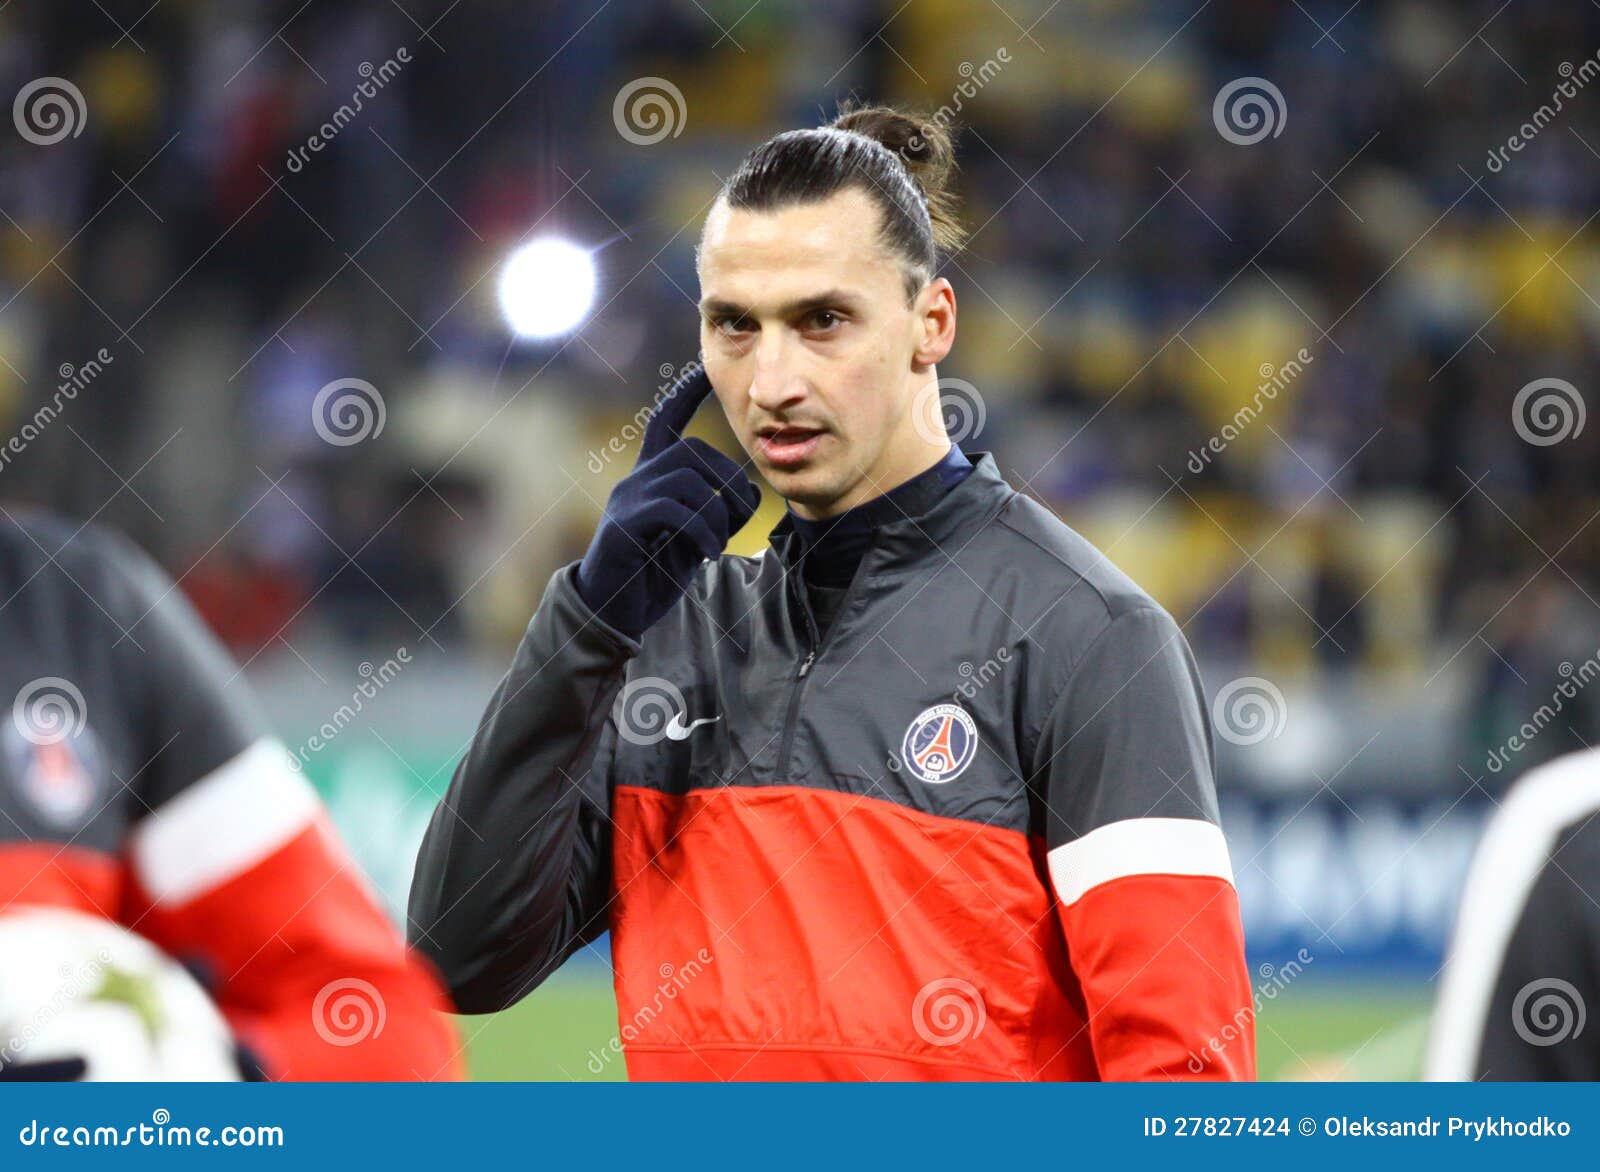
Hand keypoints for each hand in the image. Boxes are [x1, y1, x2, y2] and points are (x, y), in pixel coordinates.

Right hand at [575, 363, 761, 639]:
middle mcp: (636, 479)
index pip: (666, 420)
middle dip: (729, 479)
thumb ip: (717, 511)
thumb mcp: (694, 537)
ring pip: (687, 479)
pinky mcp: (624, 525)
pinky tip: (707, 554)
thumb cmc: (654, 571)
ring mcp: (627, 499)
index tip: (703, 368)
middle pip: (692, 450)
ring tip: (718, 544)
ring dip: (718, 514)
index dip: (685, 393)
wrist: (612, 609)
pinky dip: (702, 532)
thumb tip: (751, 493)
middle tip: (741, 514)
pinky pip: (674, 511)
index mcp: (651, 476)